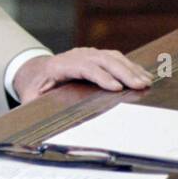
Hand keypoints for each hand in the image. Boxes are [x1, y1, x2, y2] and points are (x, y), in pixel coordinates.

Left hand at [13, 48, 151, 102]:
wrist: (37, 71)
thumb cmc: (36, 88)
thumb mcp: (30, 98)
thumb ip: (33, 106)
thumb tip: (35, 125)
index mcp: (59, 66)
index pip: (83, 67)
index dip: (101, 76)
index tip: (116, 88)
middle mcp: (75, 55)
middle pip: (102, 59)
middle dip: (123, 72)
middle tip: (140, 85)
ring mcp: (87, 54)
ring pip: (111, 57)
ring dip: (130, 69)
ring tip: (146, 82)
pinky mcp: (97, 56)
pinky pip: (116, 58)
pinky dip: (131, 66)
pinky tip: (144, 76)